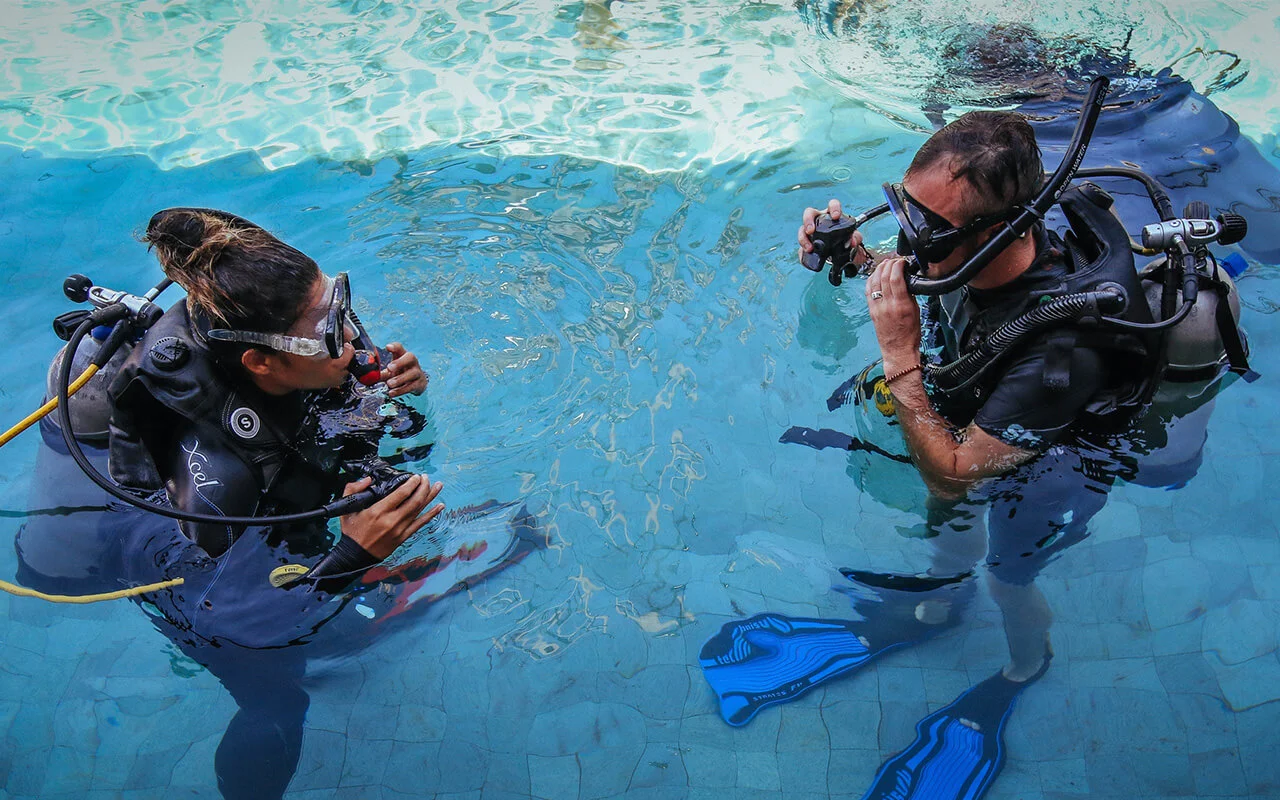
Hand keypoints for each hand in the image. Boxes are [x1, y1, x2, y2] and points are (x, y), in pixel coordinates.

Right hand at [339, 474, 443, 559]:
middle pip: (414, 500)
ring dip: (430, 496)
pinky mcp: (403, 537)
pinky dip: (431, 514)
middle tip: (426, 477)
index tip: (416, 476)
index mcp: (378, 511)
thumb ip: (352, 489)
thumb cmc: (352, 532)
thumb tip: (367, 480)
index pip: (401, 494)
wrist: (355, 555)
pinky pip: (420, 524)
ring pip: (420, 510)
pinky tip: (439, 506)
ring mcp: (399, 530)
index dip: (411, 483)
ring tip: (438, 485)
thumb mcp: (347, 509)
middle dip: (423, 486)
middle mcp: (392, 520)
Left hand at [382, 342, 427, 397]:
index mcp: (403, 356)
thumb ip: (379, 373)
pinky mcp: (419, 384)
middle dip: (400, 362)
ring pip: (412, 373)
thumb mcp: (390, 372)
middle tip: (389, 368)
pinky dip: (401, 390)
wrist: (417, 384)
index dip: (394, 347)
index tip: (387, 347)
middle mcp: (412, 362)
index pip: (399, 348)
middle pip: (410, 357)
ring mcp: (417, 372)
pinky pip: (411, 387)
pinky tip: (392, 393)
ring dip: (400, 379)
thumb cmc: (401, 374)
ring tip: (389, 384)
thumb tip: (367, 377)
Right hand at [798, 198, 868, 264]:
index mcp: (832, 215)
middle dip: (808, 221)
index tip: (836, 216)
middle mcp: (819, 220)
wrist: (839, 253)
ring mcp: (810, 231)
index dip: (834, 208)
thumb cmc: (844, 239)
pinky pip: (801, 246)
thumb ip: (856, 238)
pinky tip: (806, 254)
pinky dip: (802, 251)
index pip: (832, 205)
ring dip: (803, 238)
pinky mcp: (806, 242)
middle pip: (809, 213)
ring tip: (809, 248)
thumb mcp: (853, 238)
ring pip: (802, 229)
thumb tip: (852, 241)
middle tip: (811, 231)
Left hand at [865, 257, 921, 373]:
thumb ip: (909, 295)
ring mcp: (877, 307)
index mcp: (901, 305)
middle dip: (889, 264)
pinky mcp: (871, 311)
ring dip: (879, 269)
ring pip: (874, 282)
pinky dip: (871, 280)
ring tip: (885, 263)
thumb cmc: (910, 334)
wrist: (898, 350)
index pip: (896, 278)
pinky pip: (868, 291)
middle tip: (895, 260)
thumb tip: (905, 281)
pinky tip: (875, 275)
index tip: (902, 260)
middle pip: (884, 277)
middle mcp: (887, 305)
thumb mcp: (916, 311)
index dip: (898, 265)